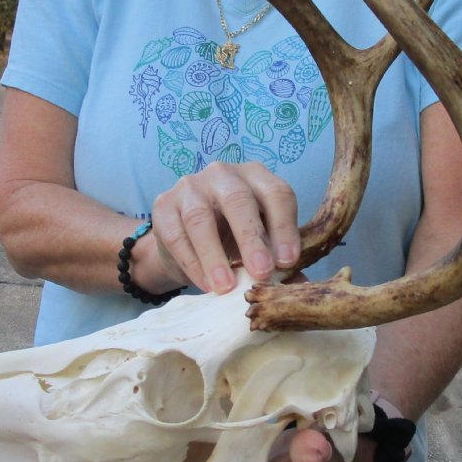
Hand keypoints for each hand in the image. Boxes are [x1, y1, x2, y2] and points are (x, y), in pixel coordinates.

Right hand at [151, 162, 300, 293]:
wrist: (186, 240)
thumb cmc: (232, 237)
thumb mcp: (260, 243)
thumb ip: (278, 261)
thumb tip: (298, 286)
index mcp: (256, 177)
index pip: (276, 193)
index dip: (284, 227)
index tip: (288, 262)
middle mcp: (223, 174)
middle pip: (238, 200)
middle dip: (251, 238)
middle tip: (261, 273)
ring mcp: (190, 186)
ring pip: (200, 218)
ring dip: (214, 255)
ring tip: (226, 287)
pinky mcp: (163, 205)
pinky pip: (176, 235)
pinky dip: (191, 263)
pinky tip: (205, 284)